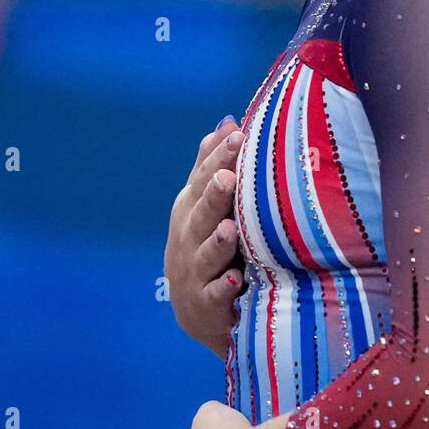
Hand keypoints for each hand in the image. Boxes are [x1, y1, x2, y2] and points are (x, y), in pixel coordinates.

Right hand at [165, 120, 247, 357]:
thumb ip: (213, 164)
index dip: (220, 157)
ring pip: (207, 254)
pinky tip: (234, 279)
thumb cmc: (207, 241)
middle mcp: (189, 236)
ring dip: (218, 242)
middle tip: (227, 177)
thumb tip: (228, 121)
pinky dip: (222, 288)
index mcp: (192, 207)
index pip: (205, 177)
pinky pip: (214, 295)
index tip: (239, 135)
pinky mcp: (205, 303)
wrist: (196, 307)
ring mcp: (195, 270)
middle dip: (215, 195)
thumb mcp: (206, 203)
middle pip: (202, 212)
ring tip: (230, 229)